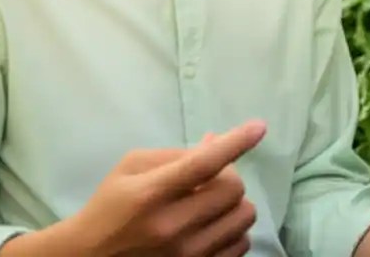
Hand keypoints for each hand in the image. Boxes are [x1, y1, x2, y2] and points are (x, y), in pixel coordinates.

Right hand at [61, 120, 265, 256]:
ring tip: (212, 203)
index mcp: (151, 194)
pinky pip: (242, 245)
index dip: (235, 142)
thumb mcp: (131, 168)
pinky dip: (234, 230)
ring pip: (244, 217)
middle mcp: (172, 227)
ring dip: (234, 204)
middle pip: (233, 190)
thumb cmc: (110, 207)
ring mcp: (188, 256)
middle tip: (211, 178)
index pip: (203, 164)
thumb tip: (218, 142)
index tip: (259, 127)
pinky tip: (214, 226)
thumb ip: (174, 154)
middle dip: (228, 175)